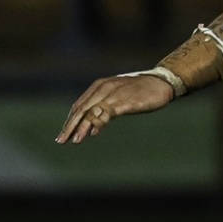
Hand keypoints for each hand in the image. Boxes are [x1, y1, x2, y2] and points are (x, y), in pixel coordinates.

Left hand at [56, 73, 174, 143]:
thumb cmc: (141, 90)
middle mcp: (103, 89)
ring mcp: (114, 94)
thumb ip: (104, 109)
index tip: (63, 135)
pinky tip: (93, 132)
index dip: (70, 120)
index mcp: (99, 86)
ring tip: (74, 140)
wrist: (162, 81)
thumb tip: (92, 129)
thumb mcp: (119, 96)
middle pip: (82, 109)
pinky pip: (108, 112)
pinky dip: (99, 122)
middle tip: (61, 140)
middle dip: (70, 126)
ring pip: (92, 112)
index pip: (79, 105)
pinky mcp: (125, 101)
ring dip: (82, 127)